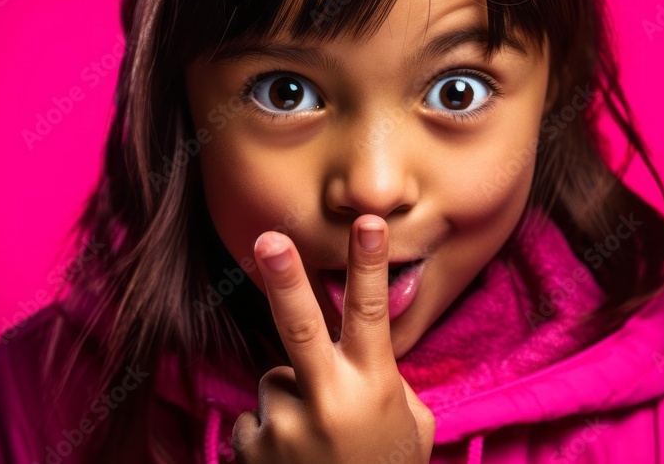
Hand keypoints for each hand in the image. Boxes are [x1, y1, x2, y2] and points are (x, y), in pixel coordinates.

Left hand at [231, 215, 434, 463]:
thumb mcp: (410, 427)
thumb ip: (387, 384)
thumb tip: (361, 357)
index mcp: (372, 389)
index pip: (372, 316)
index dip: (368, 266)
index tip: (368, 222)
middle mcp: (327, 402)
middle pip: (301, 329)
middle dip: (286, 280)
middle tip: (268, 239)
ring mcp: (286, 427)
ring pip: (276, 379)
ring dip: (290, 400)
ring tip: (314, 442)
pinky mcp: (253, 449)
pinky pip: (256, 417)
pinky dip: (270, 432)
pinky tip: (291, 459)